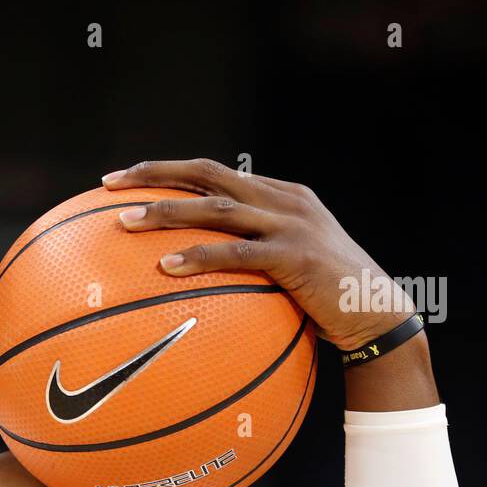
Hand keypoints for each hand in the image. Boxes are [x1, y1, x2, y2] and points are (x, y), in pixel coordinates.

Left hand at [102, 158, 415, 349]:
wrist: (377, 315)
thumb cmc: (325, 301)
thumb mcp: (286, 269)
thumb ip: (248, 258)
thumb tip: (194, 273)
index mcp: (279, 195)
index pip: (214, 172)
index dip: (167, 171)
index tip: (123, 180)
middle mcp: (284, 200)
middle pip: (208, 173)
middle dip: (155, 173)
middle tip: (109, 183)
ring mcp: (291, 224)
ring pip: (216, 207)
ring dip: (166, 212)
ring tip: (124, 222)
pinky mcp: (296, 255)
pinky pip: (237, 253)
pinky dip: (199, 257)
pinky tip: (165, 267)